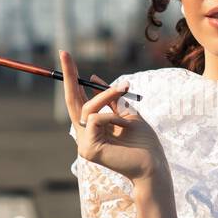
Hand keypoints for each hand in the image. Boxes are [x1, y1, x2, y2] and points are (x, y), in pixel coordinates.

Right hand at [59, 50, 167, 183]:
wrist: (153, 164)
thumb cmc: (143, 142)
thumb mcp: (127, 112)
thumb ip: (111, 99)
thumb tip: (92, 78)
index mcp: (92, 126)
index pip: (78, 99)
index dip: (72, 79)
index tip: (66, 56)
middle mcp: (84, 134)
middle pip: (71, 101)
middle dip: (68, 75)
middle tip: (63, 52)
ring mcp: (84, 143)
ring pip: (88, 108)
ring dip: (107, 96)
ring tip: (125, 91)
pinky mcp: (88, 149)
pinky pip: (95, 120)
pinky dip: (112, 117)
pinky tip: (124, 125)